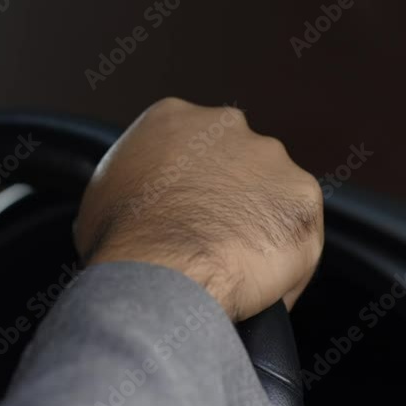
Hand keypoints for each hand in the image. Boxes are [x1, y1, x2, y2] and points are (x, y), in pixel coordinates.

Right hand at [74, 98, 323, 320]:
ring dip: (258, 226)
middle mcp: (226, 126)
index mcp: (174, 117)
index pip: (189, 146)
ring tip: (232, 268)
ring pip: (271, 195)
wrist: (161, 270)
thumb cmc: (124, 238)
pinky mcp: (303, 197)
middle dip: (228, 197)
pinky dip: (284, 263)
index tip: (183, 213)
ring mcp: (270, 158)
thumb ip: (130, 183)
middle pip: (235, 162)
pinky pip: (298, 236)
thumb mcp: (102, 195)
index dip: (188, 184)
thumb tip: (132, 205)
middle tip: (209, 238)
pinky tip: (257, 288)